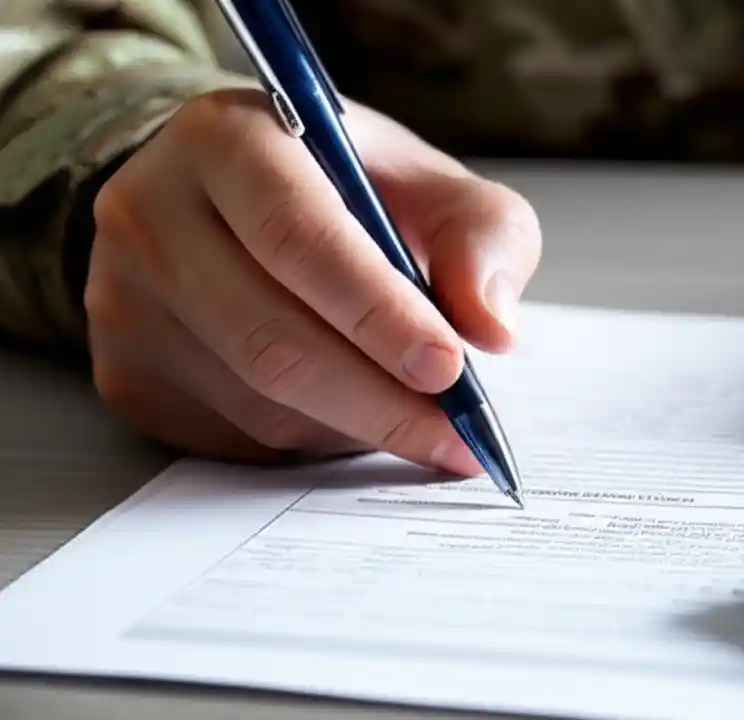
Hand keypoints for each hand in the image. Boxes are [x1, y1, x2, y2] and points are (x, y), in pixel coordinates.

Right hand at [86, 89, 540, 473]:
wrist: (239, 206)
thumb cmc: (350, 194)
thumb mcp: (432, 186)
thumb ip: (483, 237)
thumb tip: (492, 328)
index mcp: (227, 139)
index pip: (298, 236)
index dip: (379, 313)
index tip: (449, 368)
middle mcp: (151, 213)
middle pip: (271, 338)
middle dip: (381, 400)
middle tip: (457, 435)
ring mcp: (124, 299)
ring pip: (256, 401)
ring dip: (354, 426)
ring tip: (417, 418)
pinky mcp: (125, 372)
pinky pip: (231, 438)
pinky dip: (312, 441)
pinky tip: (351, 414)